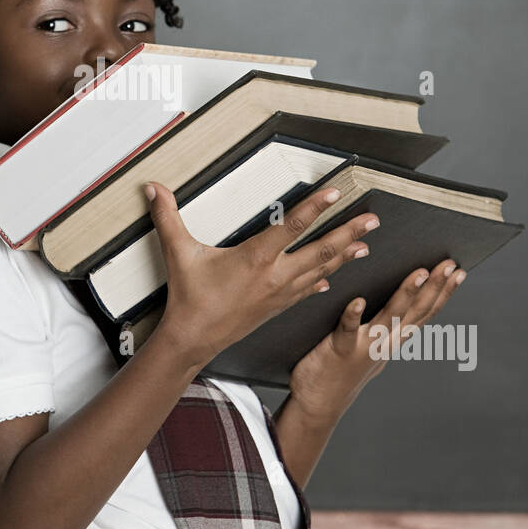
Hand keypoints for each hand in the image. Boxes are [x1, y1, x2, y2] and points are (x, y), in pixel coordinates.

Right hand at [144, 180, 381, 368]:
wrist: (194, 339)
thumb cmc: (190, 297)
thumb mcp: (179, 253)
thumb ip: (168, 217)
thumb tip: (154, 189)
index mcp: (255, 258)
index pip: (292, 226)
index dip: (315, 207)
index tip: (336, 193)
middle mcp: (274, 275)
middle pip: (320, 250)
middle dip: (348, 233)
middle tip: (372, 220)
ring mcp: (279, 293)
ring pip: (320, 271)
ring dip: (345, 257)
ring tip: (366, 245)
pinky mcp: (277, 307)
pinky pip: (307, 291)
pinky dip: (324, 281)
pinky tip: (334, 278)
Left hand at [288, 257, 466, 423]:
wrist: (319, 404)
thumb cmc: (340, 367)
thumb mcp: (370, 345)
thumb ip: (381, 323)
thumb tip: (389, 293)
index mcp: (392, 339)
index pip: (424, 312)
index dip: (443, 293)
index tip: (459, 271)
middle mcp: (384, 342)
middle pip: (415, 311)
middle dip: (435, 286)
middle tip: (450, 264)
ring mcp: (364, 346)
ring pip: (390, 316)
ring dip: (406, 294)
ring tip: (420, 273)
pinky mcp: (340, 349)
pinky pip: (347, 330)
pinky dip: (353, 315)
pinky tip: (358, 301)